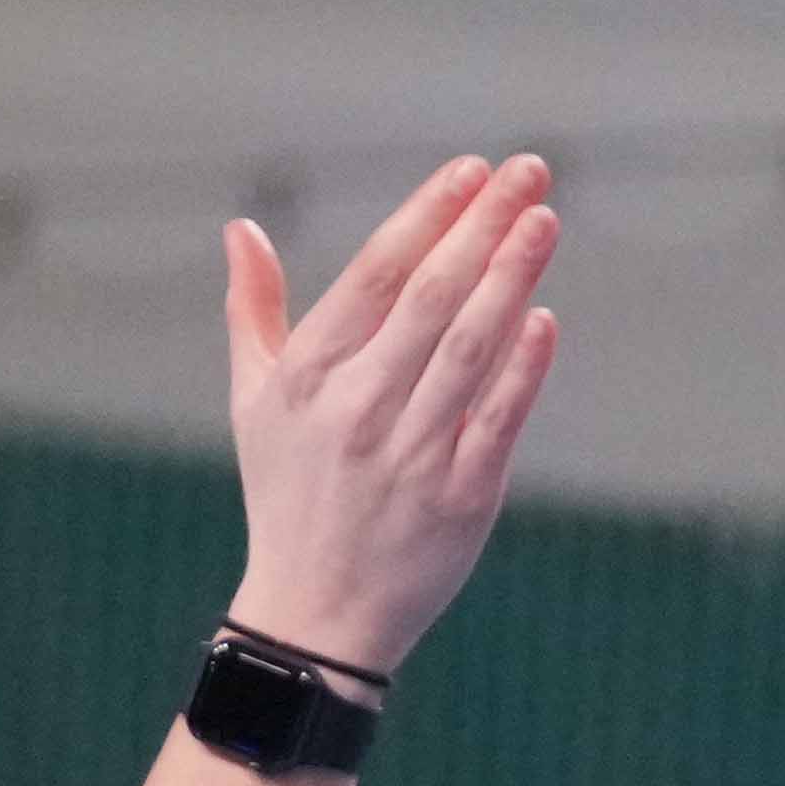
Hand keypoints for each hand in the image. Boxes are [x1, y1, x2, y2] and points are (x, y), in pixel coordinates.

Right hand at [217, 155, 560, 683]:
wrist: (315, 615)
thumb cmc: (286, 493)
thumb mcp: (255, 402)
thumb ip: (253, 311)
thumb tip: (240, 228)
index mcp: (307, 378)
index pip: (375, 277)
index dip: (427, 217)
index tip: (470, 169)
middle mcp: (356, 412)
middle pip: (430, 300)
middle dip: (482, 228)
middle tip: (528, 171)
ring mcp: (410, 457)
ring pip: (470, 352)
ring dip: (512, 281)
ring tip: (544, 222)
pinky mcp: (459, 500)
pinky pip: (497, 421)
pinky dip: (522, 369)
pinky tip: (544, 318)